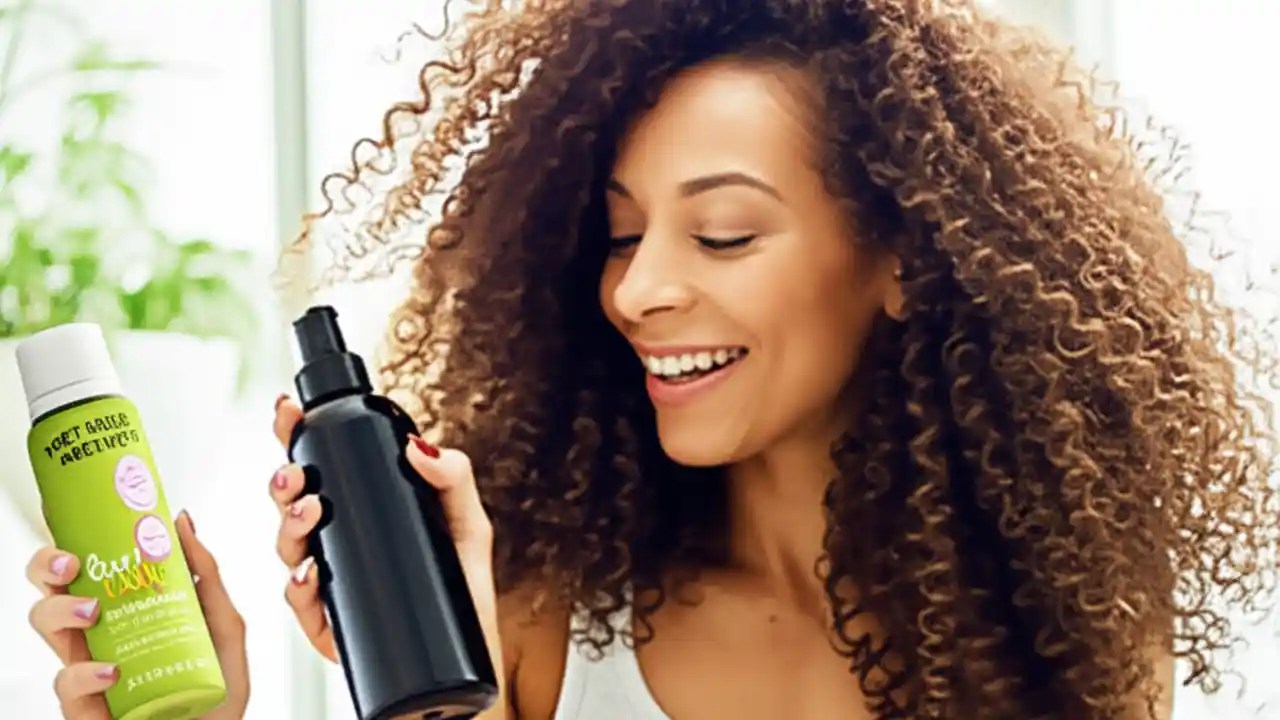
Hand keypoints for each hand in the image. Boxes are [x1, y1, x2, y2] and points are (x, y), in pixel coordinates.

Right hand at [26, 513, 249, 718]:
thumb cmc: (217, 687)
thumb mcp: (223, 624)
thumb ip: (205, 575)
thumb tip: (183, 520)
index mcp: (125, 610)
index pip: (85, 569)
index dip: (70, 540)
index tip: (74, 517)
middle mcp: (99, 635)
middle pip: (51, 589)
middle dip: (47, 566)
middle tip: (72, 563)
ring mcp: (88, 668)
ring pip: (44, 626)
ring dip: (60, 610)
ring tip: (92, 610)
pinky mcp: (85, 706)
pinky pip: (66, 684)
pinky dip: (85, 674)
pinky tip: (113, 671)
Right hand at [269, 395, 500, 664]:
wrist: (467, 653)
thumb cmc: (465, 587)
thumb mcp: (467, 524)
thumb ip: (452, 478)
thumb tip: (417, 445)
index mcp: (365, 508)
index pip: (324, 465)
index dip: (297, 436)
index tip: (287, 413)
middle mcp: (339, 540)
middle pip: (292, 502)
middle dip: (284, 480)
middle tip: (295, 475)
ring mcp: (329, 580)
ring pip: (287, 546)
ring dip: (289, 525)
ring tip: (310, 513)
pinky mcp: (328, 622)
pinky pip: (299, 601)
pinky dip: (300, 583)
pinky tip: (313, 572)